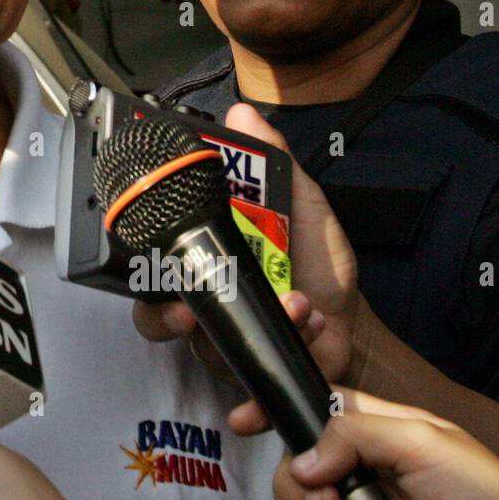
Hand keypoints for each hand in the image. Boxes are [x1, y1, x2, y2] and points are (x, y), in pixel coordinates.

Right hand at [132, 103, 362, 435]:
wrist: (353, 318)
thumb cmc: (314, 260)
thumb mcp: (297, 202)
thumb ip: (270, 160)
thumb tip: (242, 112)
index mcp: (202, 257)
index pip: (153, 262)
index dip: (145, 266)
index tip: (159, 262)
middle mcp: (202, 302)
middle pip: (154, 316)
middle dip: (165, 315)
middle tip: (187, 309)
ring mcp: (223, 342)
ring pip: (202, 350)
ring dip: (243, 334)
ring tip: (294, 308)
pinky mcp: (252, 375)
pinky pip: (242, 388)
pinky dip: (261, 384)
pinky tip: (292, 349)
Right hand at [274, 389, 498, 499]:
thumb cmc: (489, 499)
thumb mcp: (426, 440)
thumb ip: (356, 431)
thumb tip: (304, 458)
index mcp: (381, 428)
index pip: (316, 406)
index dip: (279, 408)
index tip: (244, 419)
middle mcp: (364, 468)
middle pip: (296, 458)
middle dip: (297, 474)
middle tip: (323, 492)